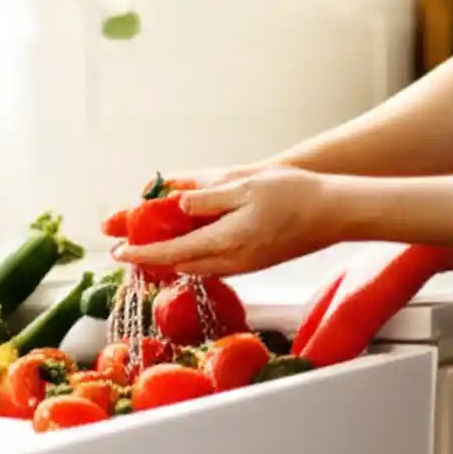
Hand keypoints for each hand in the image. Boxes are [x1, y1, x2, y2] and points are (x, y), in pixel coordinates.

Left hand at [114, 167, 340, 276]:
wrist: (335, 213)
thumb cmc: (294, 194)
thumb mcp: (245, 187)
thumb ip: (208, 198)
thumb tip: (178, 204)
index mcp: (225, 241)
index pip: (171, 251)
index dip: (141, 253)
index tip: (118, 252)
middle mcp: (232, 260)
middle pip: (178, 264)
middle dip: (151, 258)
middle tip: (127, 249)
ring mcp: (244, 265)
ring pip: (195, 266)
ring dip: (171, 258)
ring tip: (150, 248)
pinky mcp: (254, 263)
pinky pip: (214, 264)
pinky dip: (193, 256)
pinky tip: (187, 246)